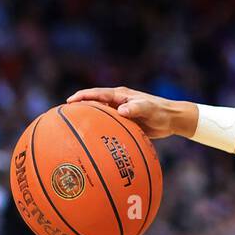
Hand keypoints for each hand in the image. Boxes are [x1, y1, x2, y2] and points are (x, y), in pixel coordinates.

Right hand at [66, 87, 189, 139]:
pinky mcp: (123, 122)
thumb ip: (137, 108)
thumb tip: (121, 110)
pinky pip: (106, 126)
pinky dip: (97, 130)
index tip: (68, 102)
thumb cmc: (161, 112)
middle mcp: (117, 102)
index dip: (82, 97)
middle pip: (93, 103)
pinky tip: (90, 141)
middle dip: (78, 107)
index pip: (97, 93)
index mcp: (120, 95)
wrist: (172, 119)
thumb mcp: (149, 109)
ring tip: (70, 129)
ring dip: (87, 119)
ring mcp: (119, 112)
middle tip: (62, 115)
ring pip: (98, 115)